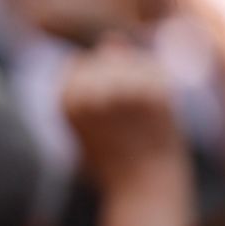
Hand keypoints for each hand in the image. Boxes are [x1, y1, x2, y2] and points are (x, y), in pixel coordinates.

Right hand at [62, 39, 185, 188]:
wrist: (142, 187)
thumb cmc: (109, 159)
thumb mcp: (85, 120)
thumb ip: (93, 79)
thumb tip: (112, 38)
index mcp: (65, 101)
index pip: (75, 64)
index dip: (89, 83)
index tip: (101, 113)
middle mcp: (91, 92)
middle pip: (102, 58)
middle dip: (112, 76)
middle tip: (124, 116)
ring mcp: (125, 90)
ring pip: (130, 60)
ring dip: (137, 78)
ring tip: (139, 113)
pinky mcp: (155, 92)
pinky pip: (156, 70)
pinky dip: (159, 84)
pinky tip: (158, 110)